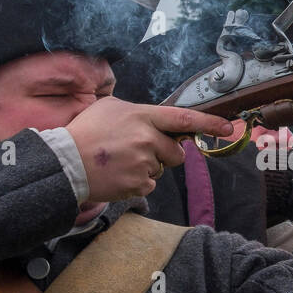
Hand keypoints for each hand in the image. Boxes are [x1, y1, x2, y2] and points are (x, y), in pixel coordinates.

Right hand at [65, 97, 233, 200]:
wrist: (65, 163)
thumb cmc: (86, 132)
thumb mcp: (111, 108)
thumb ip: (139, 112)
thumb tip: (158, 122)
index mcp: (142, 116)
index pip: (183, 119)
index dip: (209, 124)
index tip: (228, 127)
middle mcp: (147, 139)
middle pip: (176, 153)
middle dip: (165, 155)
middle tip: (138, 152)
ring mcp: (144, 163)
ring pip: (161, 170)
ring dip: (147, 168)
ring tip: (120, 162)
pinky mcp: (139, 184)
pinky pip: (150, 185)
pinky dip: (137, 182)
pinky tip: (118, 175)